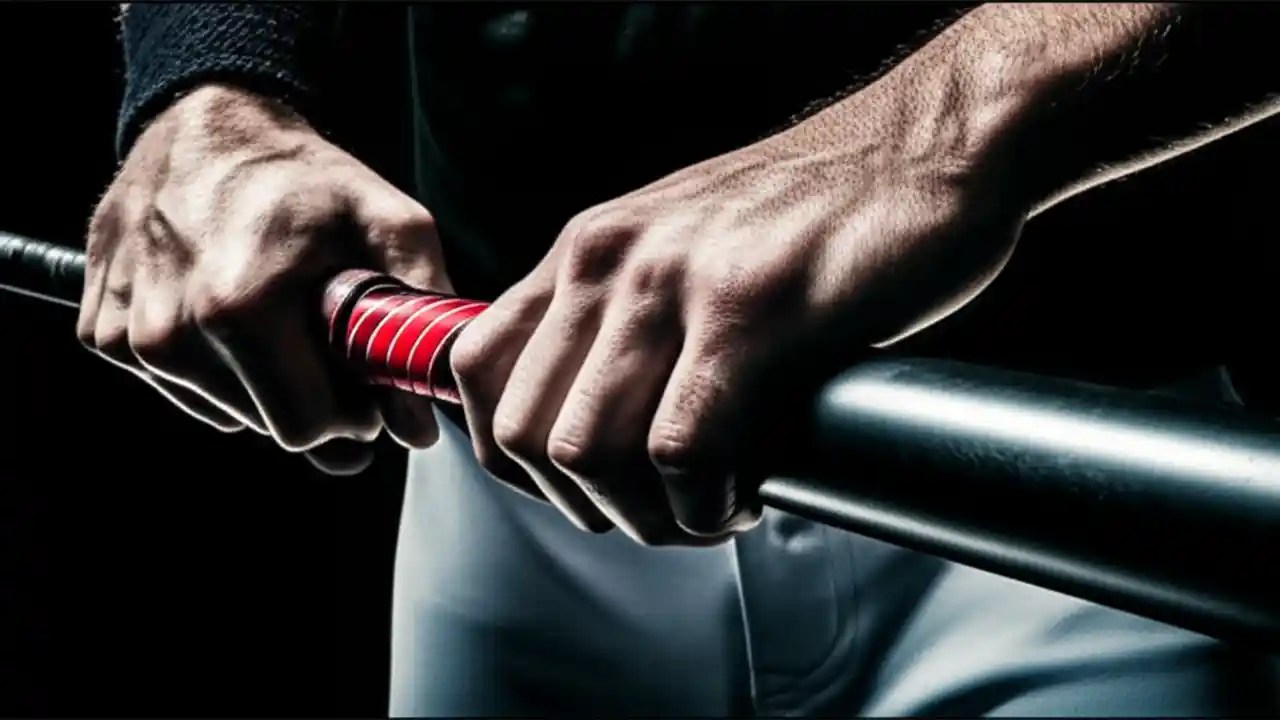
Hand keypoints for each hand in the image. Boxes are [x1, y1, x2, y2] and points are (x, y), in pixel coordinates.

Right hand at [80, 84, 450, 474]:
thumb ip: (420, 316)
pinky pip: (179, 389)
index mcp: (241, 310)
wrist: (208, 125)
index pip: (307, 428)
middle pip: (266, 425)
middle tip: (319, 333)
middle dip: (306, 394)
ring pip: (223, 413)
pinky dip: (210, 364)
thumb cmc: (305, 178)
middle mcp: (172, 332)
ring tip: (270, 310)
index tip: (357, 369)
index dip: (348, 410)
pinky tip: (222, 309)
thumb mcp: (391, 224)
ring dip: (257, 380)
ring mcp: (130, 337)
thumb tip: (418, 424)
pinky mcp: (103, 334)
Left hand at [450, 95, 1026, 544]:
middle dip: (585, 506)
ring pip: (588, 452)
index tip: (580, 490)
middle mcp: (613, 259)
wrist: (924, 148)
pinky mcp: (752, 312)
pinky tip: (746, 496)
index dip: (513, 460)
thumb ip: (627, 310)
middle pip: (526, 433)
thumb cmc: (815, 210)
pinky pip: (683, 450)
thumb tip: (593, 415)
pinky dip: (705, 503)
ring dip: (644, 516)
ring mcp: (676, 281)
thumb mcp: (685, 243)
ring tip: (706, 511)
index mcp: (589, 248)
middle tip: (657, 515)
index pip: (479, 370)